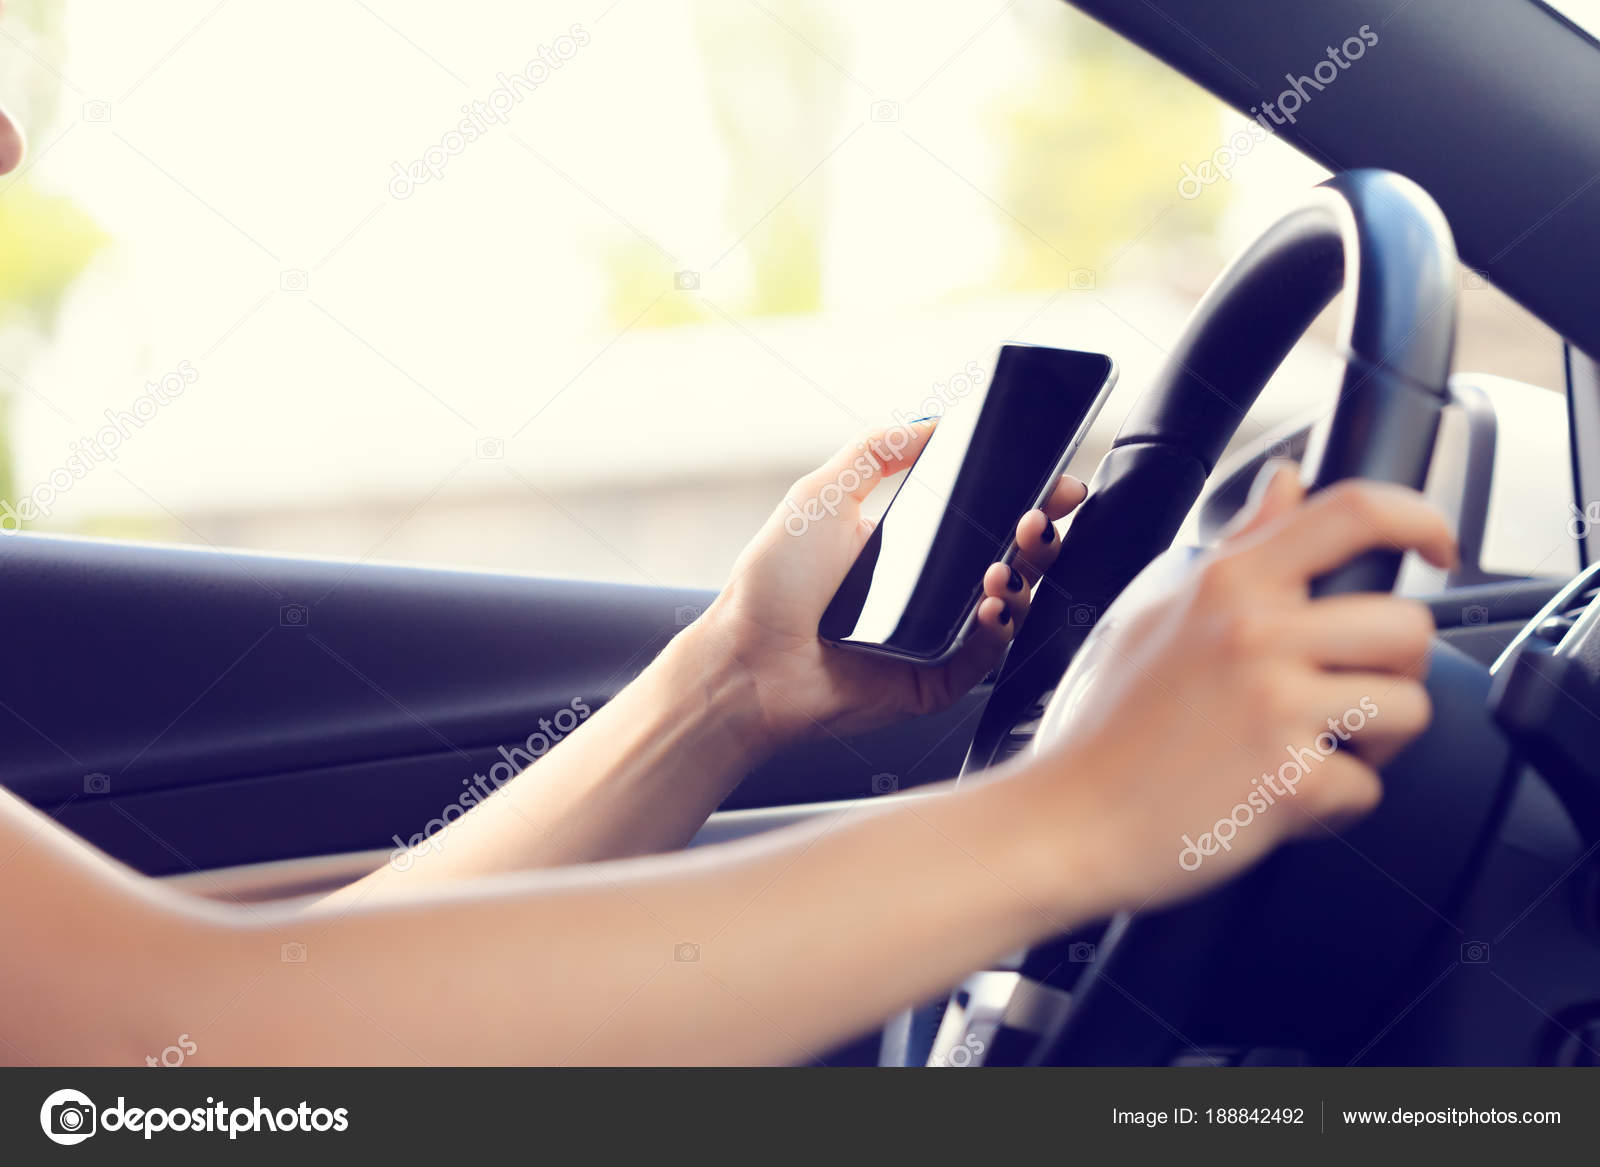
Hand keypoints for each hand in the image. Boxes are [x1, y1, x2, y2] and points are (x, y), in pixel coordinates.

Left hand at [689, 422, 1086, 743]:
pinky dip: (998, 633)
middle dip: (1038, 539)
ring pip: (1006, 610)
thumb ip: (874, 451)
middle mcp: (928, 592)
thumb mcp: (820, 496)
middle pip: (1009, 562)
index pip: (984, 520)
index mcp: (909, 547)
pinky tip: (993, 609)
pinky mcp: (933, 681)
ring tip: (1006, 567)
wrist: (746, 659)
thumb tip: (932, 421)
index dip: (1028, 502)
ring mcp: (934, 638)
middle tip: (1040, 521)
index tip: (1058, 485)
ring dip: (1021, 583)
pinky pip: (982, 658)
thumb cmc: (771, 583)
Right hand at [1015, 464, 1456, 914]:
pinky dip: (1332, 808)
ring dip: (1375, 743)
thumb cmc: (1107, 726)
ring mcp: (1274, 705)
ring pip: (1407, 708)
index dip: (1421, 519)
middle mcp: (1254, 632)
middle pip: (1407, 625)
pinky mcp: (1288, 779)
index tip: (1438, 547)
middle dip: (1394, 671)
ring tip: (1309, 752)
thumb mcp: (1158, 612)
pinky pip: (1367, 789)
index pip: (1355, 512)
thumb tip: (1289, 482)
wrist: (1065, 821)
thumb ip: (1235, 547)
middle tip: (1343, 699)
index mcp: (1227, 583)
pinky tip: (1277, 799)